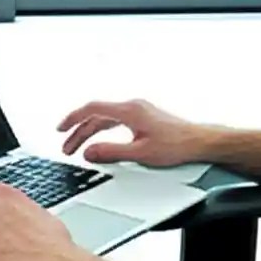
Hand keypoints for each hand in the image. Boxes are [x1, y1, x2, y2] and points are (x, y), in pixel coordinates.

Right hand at [56, 99, 213, 166]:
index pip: (93, 109)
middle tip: (67, 147)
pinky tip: (100, 140)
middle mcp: (133, 107)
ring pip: (106, 118)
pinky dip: (103, 130)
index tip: (61, 129)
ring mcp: (139, 111)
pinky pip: (116, 120)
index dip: (73, 119)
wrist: (199, 142)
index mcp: (129, 111)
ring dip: (90, 132)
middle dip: (79, 131)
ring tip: (78, 147)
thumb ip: (111, 153)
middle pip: (97, 115)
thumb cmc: (176, 146)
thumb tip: (89, 152)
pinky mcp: (143, 117)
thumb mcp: (140, 153)